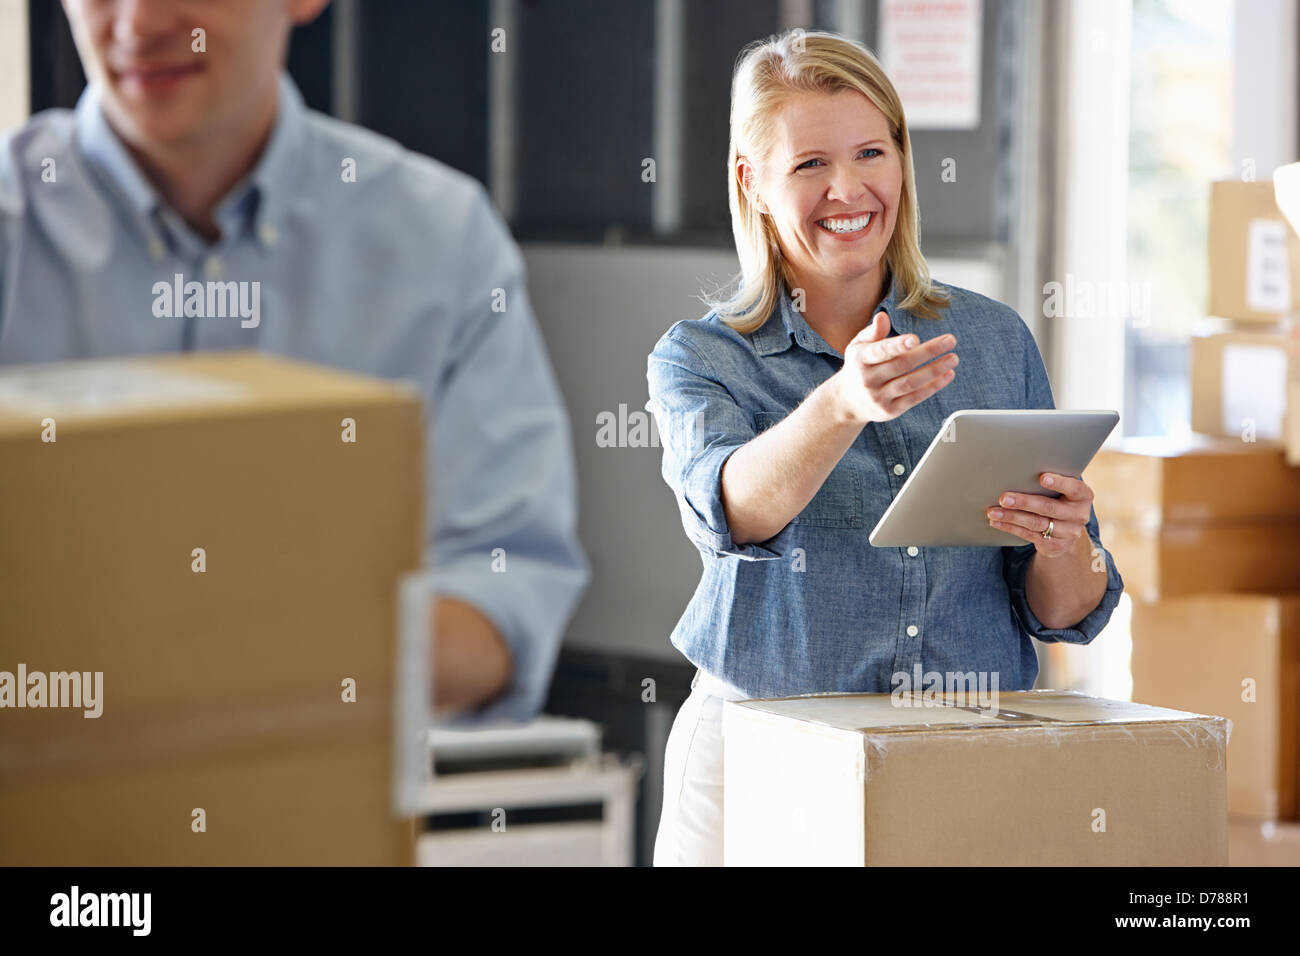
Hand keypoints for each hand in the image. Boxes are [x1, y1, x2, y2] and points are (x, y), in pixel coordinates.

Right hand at [833, 310, 957, 424]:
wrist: (847, 402)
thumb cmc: (858, 367)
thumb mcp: (858, 346)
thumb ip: (873, 332)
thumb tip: (883, 316)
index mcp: (860, 359)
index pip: (880, 351)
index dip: (898, 345)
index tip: (916, 338)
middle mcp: (868, 380)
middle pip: (901, 365)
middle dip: (928, 352)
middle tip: (950, 340)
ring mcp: (879, 397)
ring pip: (911, 383)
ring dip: (935, 370)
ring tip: (953, 358)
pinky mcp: (890, 411)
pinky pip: (915, 398)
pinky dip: (933, 386)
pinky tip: (947, 375)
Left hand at [986, 472, 1093, 557]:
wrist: (1066, 530)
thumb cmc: (1059, 499)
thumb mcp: (1062, 490)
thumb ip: (1050, 481)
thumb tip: (1018, 470)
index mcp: (1083, 496)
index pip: (1074, 488)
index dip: (1059, 483)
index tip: (1042, 477)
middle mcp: (1079, 515)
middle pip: (1048, 507)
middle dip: (1023, 502)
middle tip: (1004, 498)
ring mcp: (1068, 532)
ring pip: (1036, 523)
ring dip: (1011, 517)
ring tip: (993, 511)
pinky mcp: (1055, 545)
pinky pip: (1028, 535)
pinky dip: (1010, 527)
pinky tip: (996, 521)